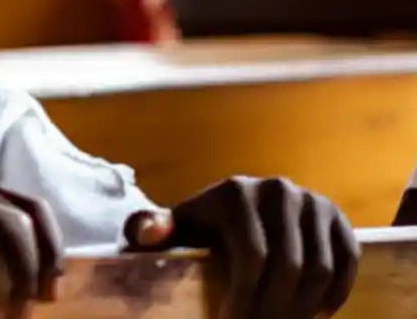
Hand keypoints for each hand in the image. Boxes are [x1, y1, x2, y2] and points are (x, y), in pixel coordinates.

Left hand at [125, 177, 358, 317]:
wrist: (236, 209)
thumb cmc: (198, 228)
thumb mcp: (172, 228)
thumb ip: (148, 229)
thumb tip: (149, 231)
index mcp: (234, 193)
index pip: (252, 257)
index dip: (246, 299)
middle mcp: (277, 190)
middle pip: (289, 266)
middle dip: (276, 311)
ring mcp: (311, 200)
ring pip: (321, 268)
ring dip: (305, 309)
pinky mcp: (337, 215)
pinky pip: (348, 261)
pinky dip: (336, 293)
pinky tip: (317, 314)